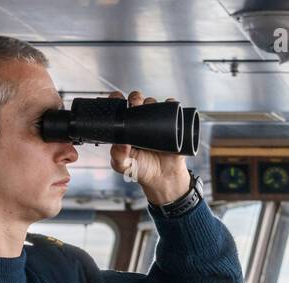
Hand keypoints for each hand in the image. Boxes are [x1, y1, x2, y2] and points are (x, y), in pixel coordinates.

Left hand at [108, 90, 190, 205]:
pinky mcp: (171, 124)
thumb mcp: (124, 166)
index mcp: (126, 128)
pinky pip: (171, 109)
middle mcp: (140, 122)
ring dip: (151, 101)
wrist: (163, 179)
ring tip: (150, 109)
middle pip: (137, 101)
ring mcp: (156, 122)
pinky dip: (170, 103)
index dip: (117, 100)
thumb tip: (121, 143)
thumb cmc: (141, 171)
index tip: (117, 98)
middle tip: (135, 104)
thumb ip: (118, 156)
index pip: (120, 109)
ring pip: (153, 103)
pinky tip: (167, 106)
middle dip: (135, 98)